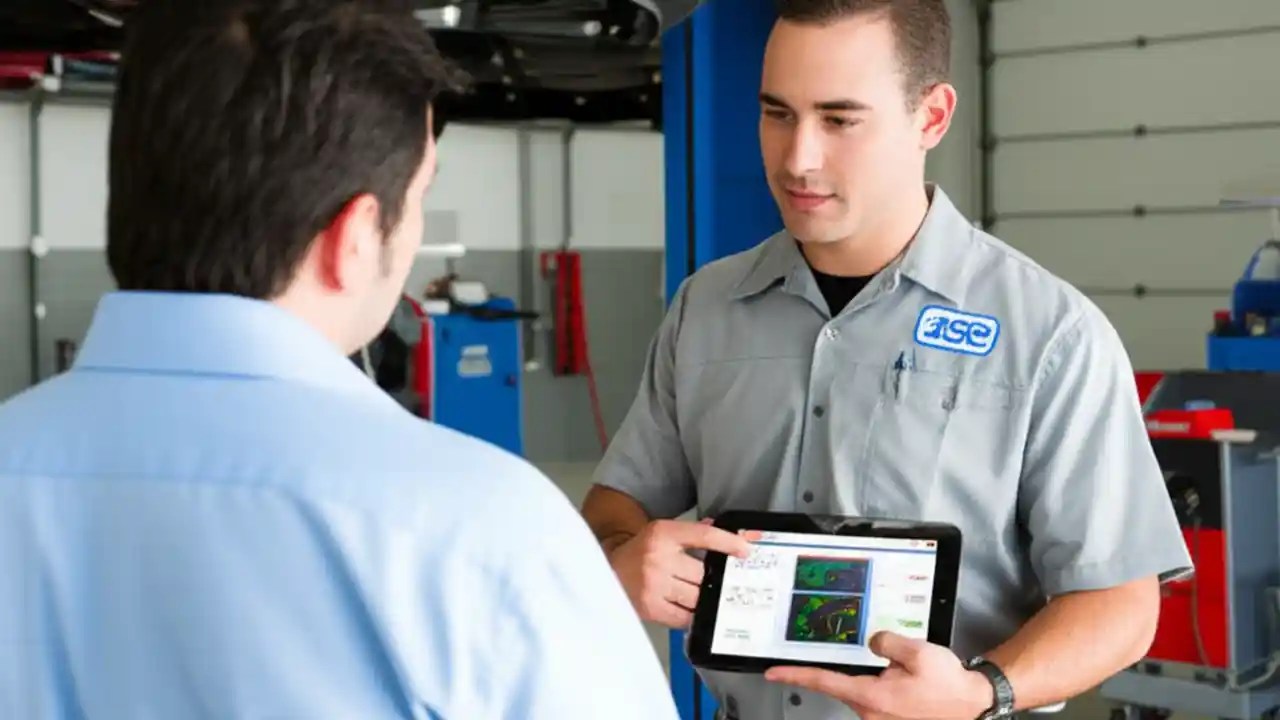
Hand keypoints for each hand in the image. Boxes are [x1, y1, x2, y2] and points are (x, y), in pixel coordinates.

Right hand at [607, 518, 755, 628]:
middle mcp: (658, 558)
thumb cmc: (640, 552)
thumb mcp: (663, 532)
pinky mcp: (651, 607)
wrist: (607, 569)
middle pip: (703, 573)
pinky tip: (687, 608)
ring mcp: (654, 585)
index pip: (704, 536)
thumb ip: (695, 532)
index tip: (746, 550)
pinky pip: (684, 617)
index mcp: (663, 534)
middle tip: (714, 581)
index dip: (729, 543)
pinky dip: (690, 614)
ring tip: (698, 594)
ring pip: (696, 597)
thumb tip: (733, 535)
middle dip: (710, 579)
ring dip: (701, 598)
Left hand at [765, 631, 993, 719]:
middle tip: (900, 665)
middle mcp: (871, 714)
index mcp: (872, 697)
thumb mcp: (916, 651)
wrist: (972, 704)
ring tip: (914, 674)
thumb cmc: (947, 684)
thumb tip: (871, 642)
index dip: (796, 675)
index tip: (772, 672)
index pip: (824, 682)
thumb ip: (885, 642)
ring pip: (863, 689)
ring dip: (878, 678)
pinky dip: (886, 686)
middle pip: (846, 684)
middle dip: (863, 668)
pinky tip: (911, 682)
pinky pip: (877, 698)